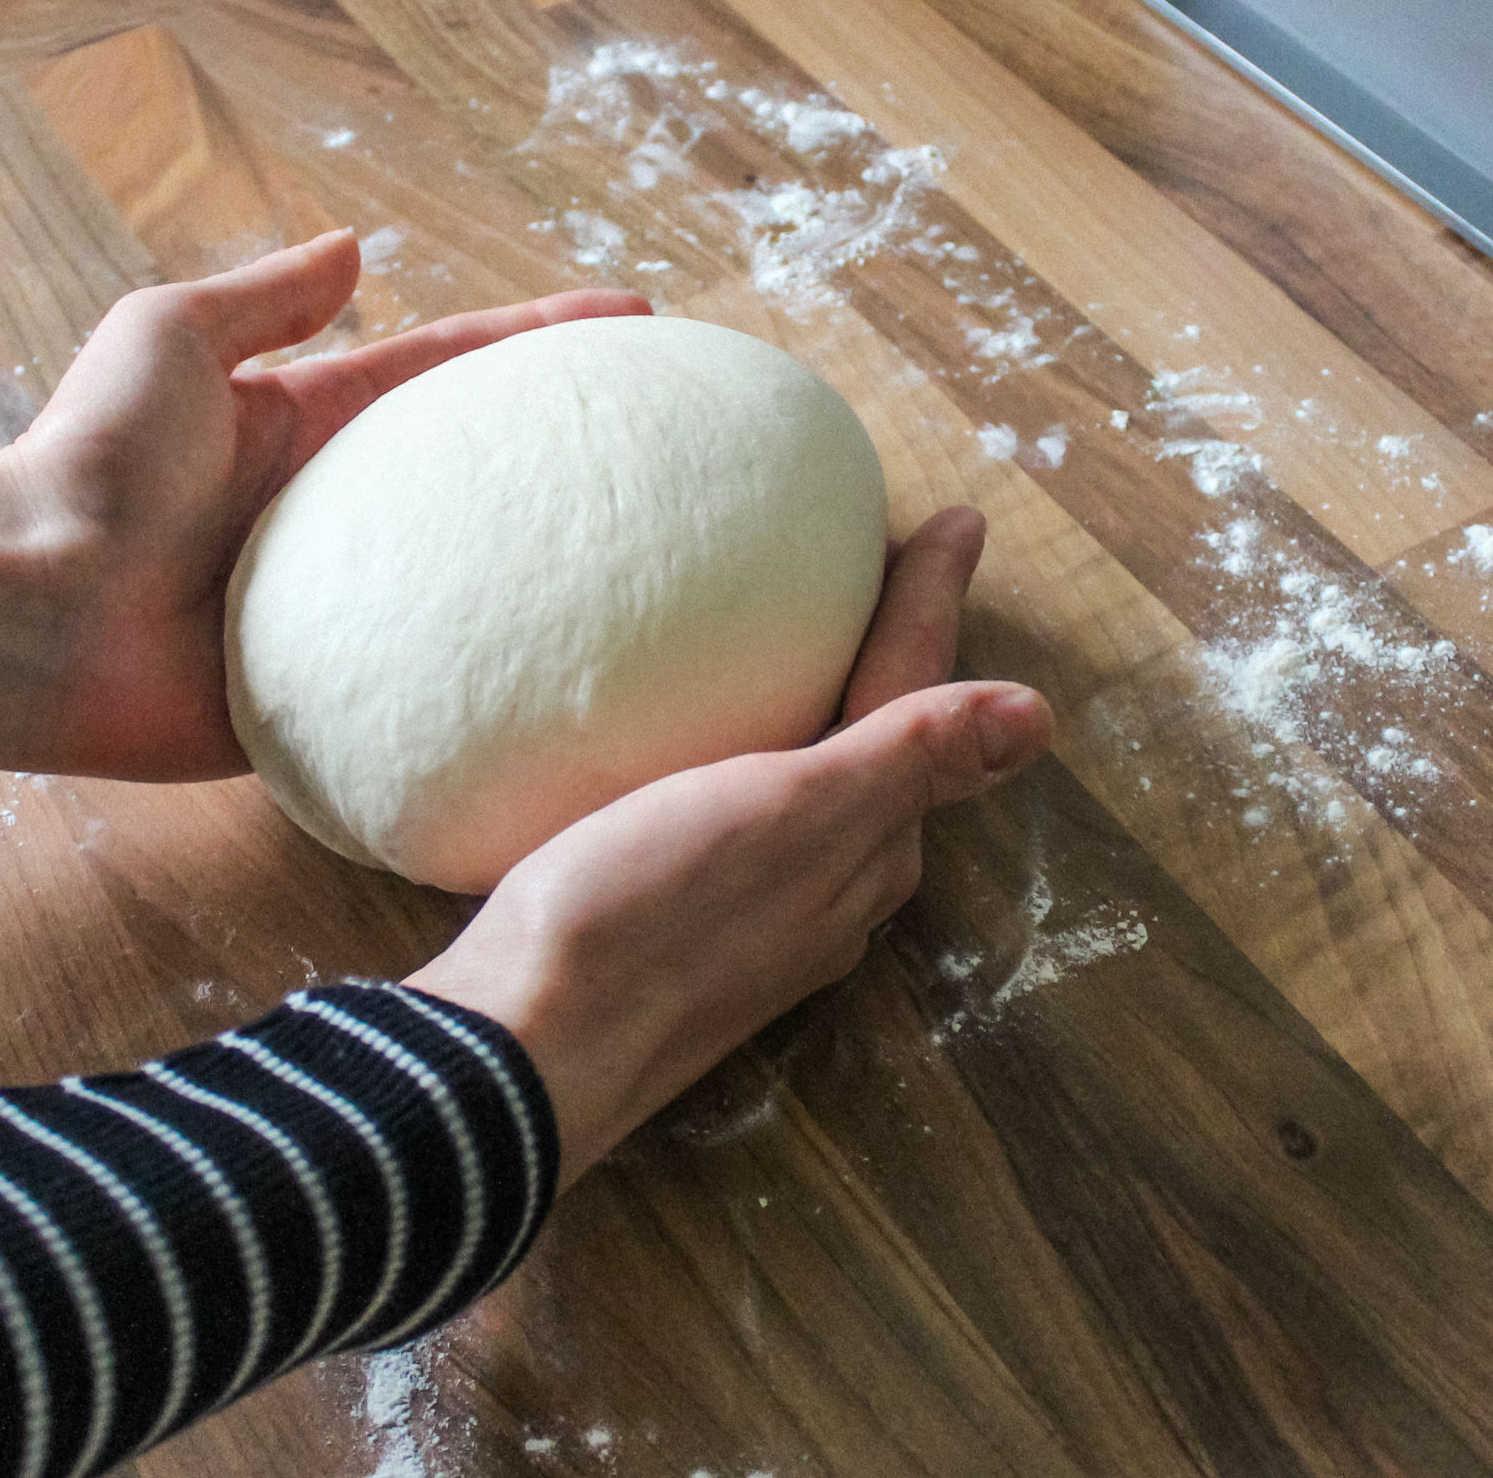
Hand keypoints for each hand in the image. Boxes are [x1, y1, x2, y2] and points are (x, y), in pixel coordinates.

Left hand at [0, 231, 650, 780]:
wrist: (27, 609)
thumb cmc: (91, 463)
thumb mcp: (169, 338)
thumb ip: (263, 300)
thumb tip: (354, 246)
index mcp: (304, 427)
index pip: (448, 375)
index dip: (536, 346)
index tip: (634, 326)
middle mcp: (332, 518)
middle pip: (473, 480)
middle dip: (567, 455)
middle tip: (675, 438)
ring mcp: (332, 610)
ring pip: (464, 587)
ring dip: (551, 574)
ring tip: (662, 555)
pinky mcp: (320, 697)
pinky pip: (420, 689)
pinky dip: (487, 679)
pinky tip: (574, 677)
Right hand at [403, 508, 1052, 1186]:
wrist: (525, 1044)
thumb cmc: (650, 911)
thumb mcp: (787, 817)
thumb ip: (903, 759)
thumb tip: (1039, 717)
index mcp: (864, 848)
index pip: (916, 702)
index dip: (931, 607)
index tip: (956, 519)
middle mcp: (828, 893)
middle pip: (882, 750)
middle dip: (897, 659)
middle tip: (888, 568)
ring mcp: (757, 923)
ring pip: (820, 795)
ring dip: (834, 713)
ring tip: (811, 644)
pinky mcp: (682, 933)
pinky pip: (753, 826)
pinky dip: (764, 762)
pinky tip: (714, 754)